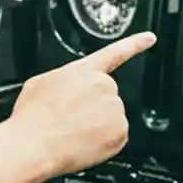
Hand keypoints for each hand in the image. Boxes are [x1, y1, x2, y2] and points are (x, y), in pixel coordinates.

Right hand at [5, 31, 155, 177]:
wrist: (34, 144)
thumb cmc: (32, 116)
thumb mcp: (41, 82)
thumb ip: (66, 79)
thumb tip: (69, 87)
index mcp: (85, 71)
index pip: (115, 53)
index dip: (135, 44)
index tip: (150, 38)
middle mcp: (104, 86)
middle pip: (107, 96)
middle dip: (93, 107)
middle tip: (70, 119)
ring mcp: (115, 109)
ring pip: (111, 117)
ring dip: (97, 125)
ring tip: (72, 132)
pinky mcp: (120, 132)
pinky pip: (115, 137)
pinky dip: (103, 142)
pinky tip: (82, 143)